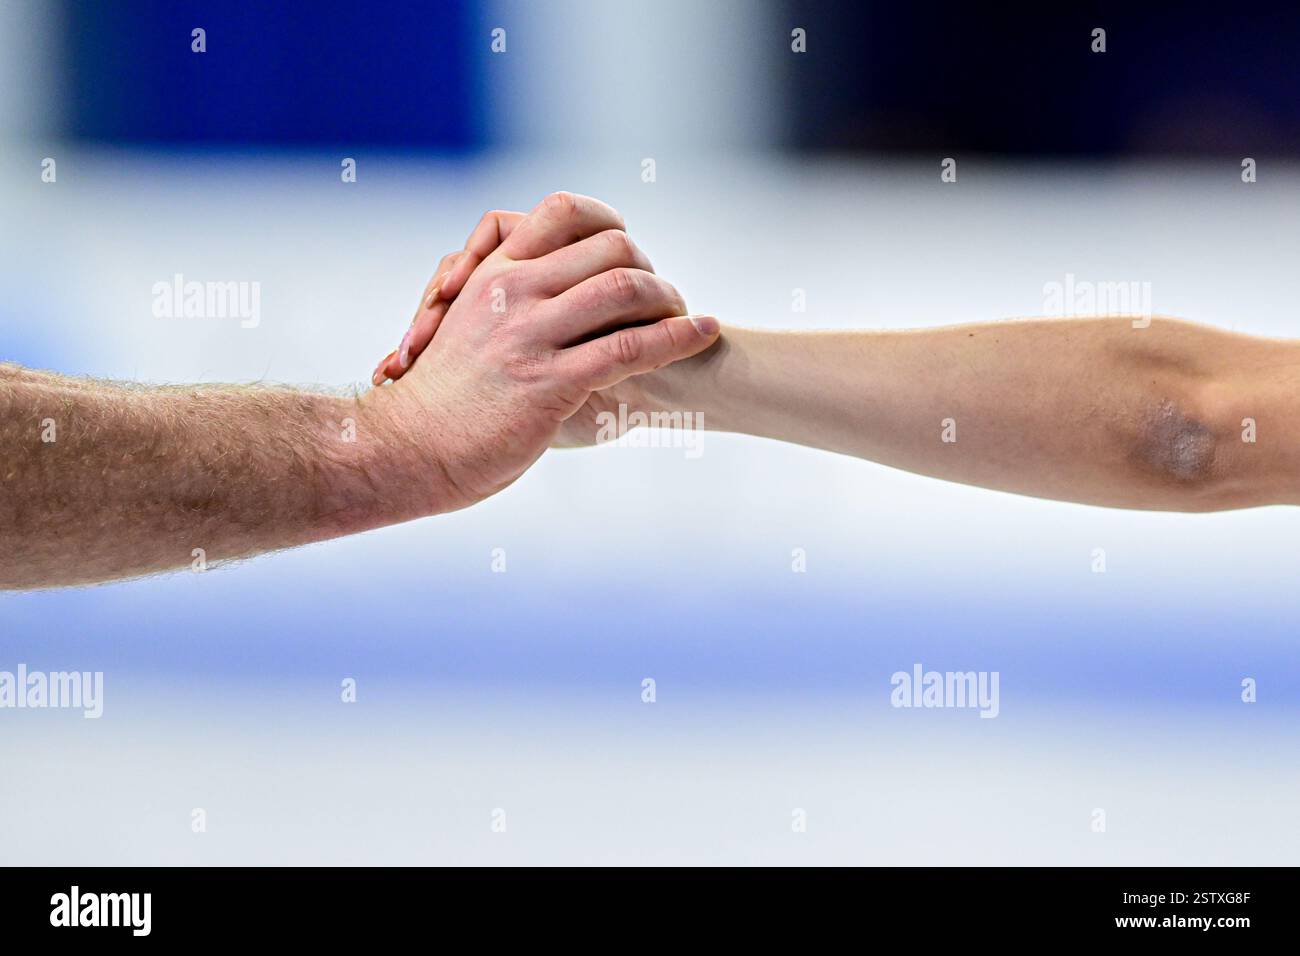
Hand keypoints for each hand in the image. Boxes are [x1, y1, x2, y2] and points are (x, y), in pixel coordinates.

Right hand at [374, 192, 719, 510]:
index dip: (608, 225)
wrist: (406, 449)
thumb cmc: (437, 401)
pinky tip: (703, 335)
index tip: (630, 254)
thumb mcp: (461, 328)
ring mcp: (532, 335)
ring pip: (624, 288)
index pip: (562, 212)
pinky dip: (677, 338)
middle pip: (608, 246)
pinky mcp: (550, 382)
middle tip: (665, 296)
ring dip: (669, 300)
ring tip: (688, 315)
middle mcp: (514, 292)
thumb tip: (542, 298)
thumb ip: (501, 303)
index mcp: (494, 274)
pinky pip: (629, 348)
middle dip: (648, 266)